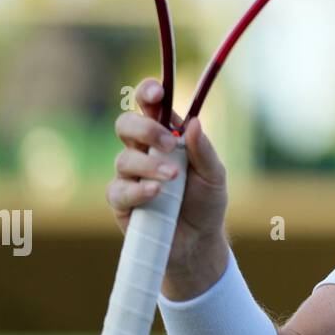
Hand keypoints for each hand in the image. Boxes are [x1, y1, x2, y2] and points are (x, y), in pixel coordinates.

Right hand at [107, 77, 228, 299]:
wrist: (198, 242)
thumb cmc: (206, 203)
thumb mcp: (214, 175)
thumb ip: (202, 150)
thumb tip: (193, 123)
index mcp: (166, 137)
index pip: (150, 107)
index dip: (148, 93)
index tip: (156, 92)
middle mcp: (143, 151)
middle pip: (125, 125)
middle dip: (144, 129)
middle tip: (167, 142)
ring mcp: (129, 176)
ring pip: (123, 158)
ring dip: (149, 165)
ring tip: (172, 178)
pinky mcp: (121, 201)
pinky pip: (119, 190)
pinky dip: (138, 189)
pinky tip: (155, 193)